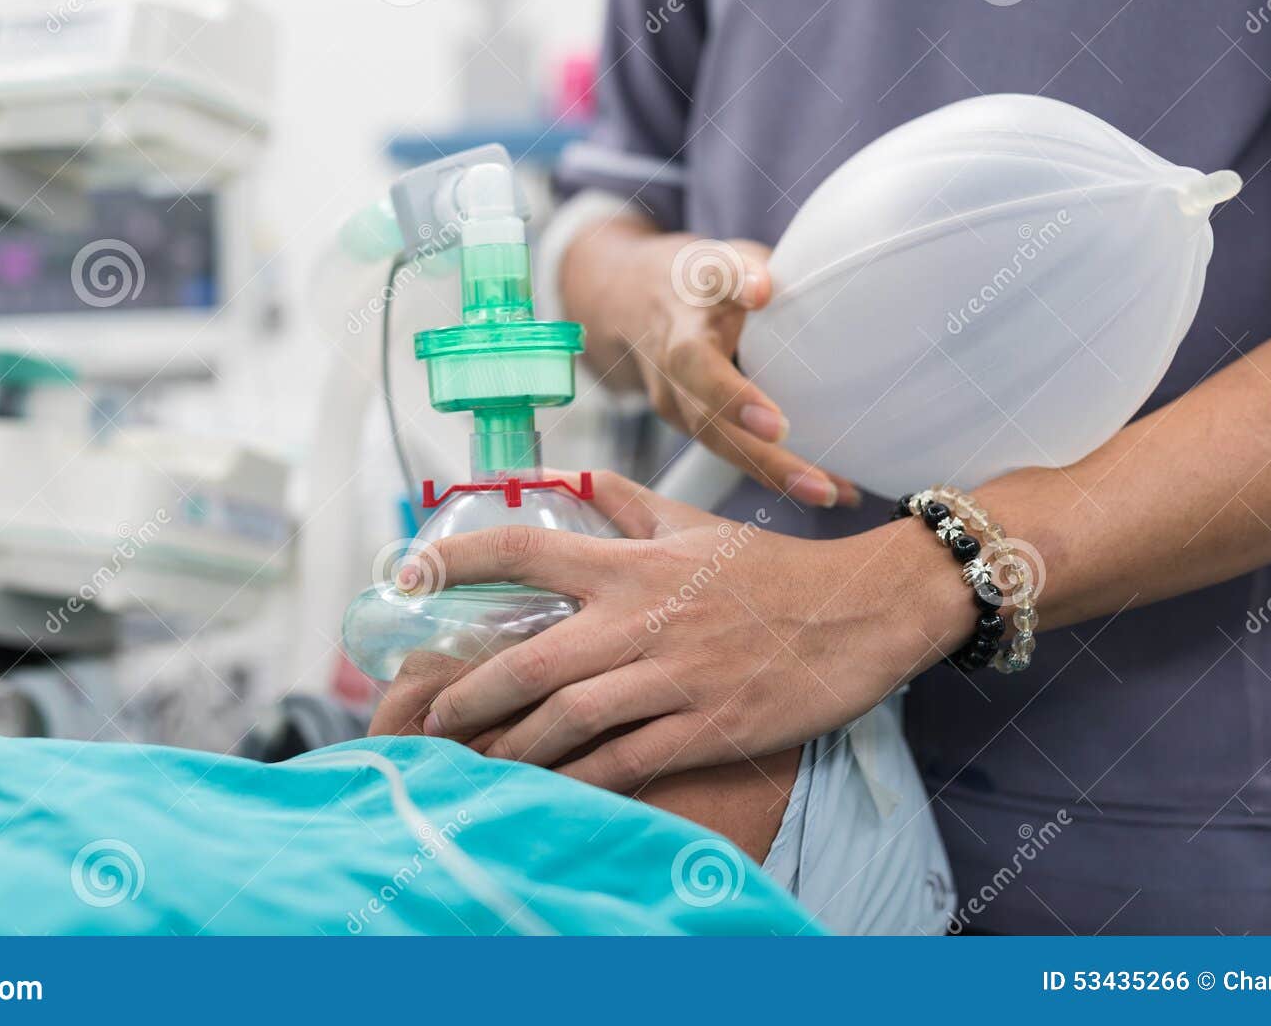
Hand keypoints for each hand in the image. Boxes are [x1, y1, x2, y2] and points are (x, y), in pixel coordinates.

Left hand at [398, 472, 970, 790]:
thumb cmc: (774, 571)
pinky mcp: (709, 726)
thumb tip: (575, 480)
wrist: (864, 611)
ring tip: (473, 763)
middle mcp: (642, 618)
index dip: (457, 560)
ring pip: (568, 717)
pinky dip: (577, 780)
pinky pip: (626, 760)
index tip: (406, 576)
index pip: (526, 550)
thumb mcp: (696, 525)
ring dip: (511, 746)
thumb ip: (629, 504)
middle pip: (529, 658)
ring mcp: (676, 676)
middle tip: (426, 716)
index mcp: (634, 564)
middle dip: (467, 693)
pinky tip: (546, 792)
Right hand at [595, 227, 855, 506]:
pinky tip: (832, 489)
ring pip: (714, 435)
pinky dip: (778, 473)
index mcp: (692, 290)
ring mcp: (673, 395)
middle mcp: (673, 349)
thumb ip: (747, 269)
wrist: (624, 306)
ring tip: (826, 490)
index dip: (736, 285)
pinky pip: (732, 452)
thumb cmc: (696, 281)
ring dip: (768, 466)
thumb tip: (767, 289)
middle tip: (781, 432)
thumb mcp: (721, 257)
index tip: (761, 292)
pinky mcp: (687, 424)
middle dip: (738, 410)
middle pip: (700, 381)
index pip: (711, 283)